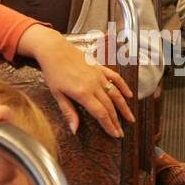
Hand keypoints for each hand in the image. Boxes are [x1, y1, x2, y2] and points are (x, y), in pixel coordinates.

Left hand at [17, 26, 134, 137]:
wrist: (54, 49)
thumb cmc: (53, 72)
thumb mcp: (57, 94)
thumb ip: (69, 112)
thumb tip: (75, 130)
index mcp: (83, 93)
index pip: (101, 113)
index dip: (109, 125)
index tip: (115, 135)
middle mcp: (94, 84)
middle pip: (110, 106)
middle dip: (117, 121)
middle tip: (122, 133)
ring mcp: (99, 75)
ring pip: (115, 94)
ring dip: (124, 107)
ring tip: (130, 118)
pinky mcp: (100, 67)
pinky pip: (115, 78)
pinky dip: (123, 87)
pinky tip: (129, 95)